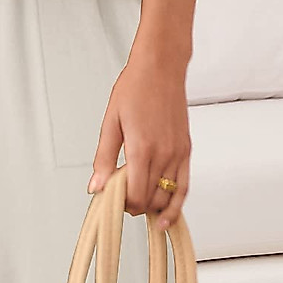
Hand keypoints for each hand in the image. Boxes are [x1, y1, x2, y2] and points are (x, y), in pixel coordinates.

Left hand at [87, 51, 191, 231]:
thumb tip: (96, 186)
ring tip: (138, 205)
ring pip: (168, 197)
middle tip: (120, 197)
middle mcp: (164, 154)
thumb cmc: (135, 87)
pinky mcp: (186, 150)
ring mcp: (178, 153)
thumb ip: (104, 157)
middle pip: (151, 199)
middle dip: (134, 205)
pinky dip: (176, 204)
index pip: (135, 195)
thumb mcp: (111, 121)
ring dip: (152, 206)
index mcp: (142, 148)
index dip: (122, 204)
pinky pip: (184, 186)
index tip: (111, 198)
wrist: (160, 67)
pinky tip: (165, 215)